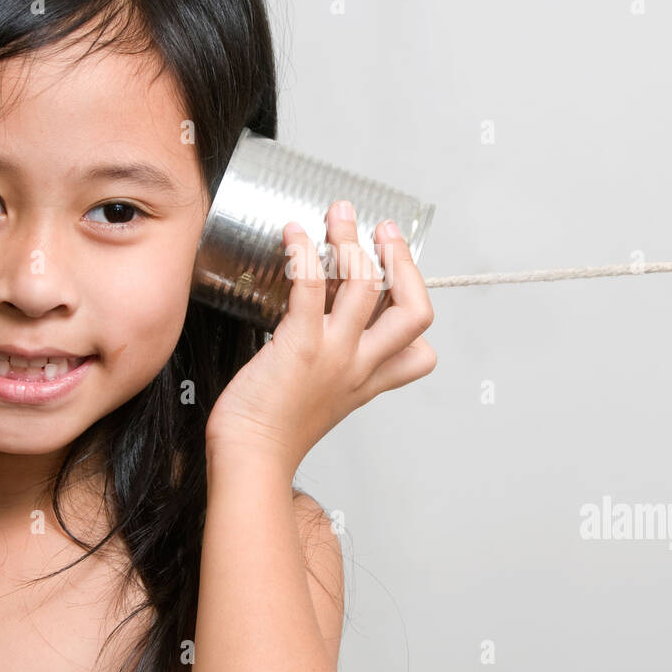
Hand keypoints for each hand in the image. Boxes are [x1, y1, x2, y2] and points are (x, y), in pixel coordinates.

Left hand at [205, 199, 436, 478]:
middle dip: (404, 262)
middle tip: (385, 230)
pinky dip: (303, 252)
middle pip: (415, 311)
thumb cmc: (270, 432)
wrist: (250, 459)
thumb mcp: (320, 404)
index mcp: (367, 381)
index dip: (416, 312)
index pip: (421, 353)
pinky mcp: (300, 346)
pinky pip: (310, 286)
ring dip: (353, 240)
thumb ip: (329, 370)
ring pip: (365, 284)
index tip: (395, 280)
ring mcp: (334, 355)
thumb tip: (313, 325)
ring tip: (339, 213)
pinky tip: (293, 233)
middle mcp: (359, 366)